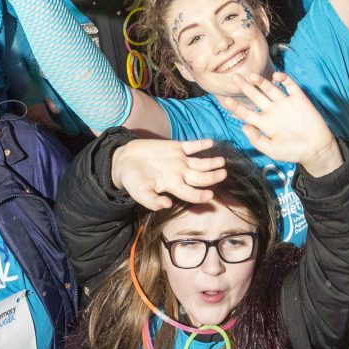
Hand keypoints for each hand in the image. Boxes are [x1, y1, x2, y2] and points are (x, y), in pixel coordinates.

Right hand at [111, 136, 228, 210]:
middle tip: (223, 174)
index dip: (200, 195)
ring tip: (222, 161)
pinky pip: (192, 146)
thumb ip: (152, 201)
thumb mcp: (139, 193)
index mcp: (172, 186)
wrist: (125, 161)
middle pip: (200, 178)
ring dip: (211, 162)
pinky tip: (210, 142)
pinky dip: (201, 144)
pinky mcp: (176, 147)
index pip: (190, 193)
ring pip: (200, 163)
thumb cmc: (132, 180)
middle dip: (213, 177)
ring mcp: (180, 160)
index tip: (210, 195)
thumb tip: (167, 205)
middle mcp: (180, 174)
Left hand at [214, 71, 341, 176]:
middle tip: (234, 77)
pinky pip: (290, 85)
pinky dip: (284, 79)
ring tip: (251, 75)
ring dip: (261, 81)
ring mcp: (285, 104)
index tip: (225, 100)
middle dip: (245, 87)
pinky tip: (276, 76)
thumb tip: (243, 126)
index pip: (247, 113)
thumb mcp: (271, 150)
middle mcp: (273, 111)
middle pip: (256, 97)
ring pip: (270, 89)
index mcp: (265, 123)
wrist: (316, 149)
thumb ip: (256, 139)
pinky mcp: (299, 99)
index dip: (236, 107)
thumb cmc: (293, 151)